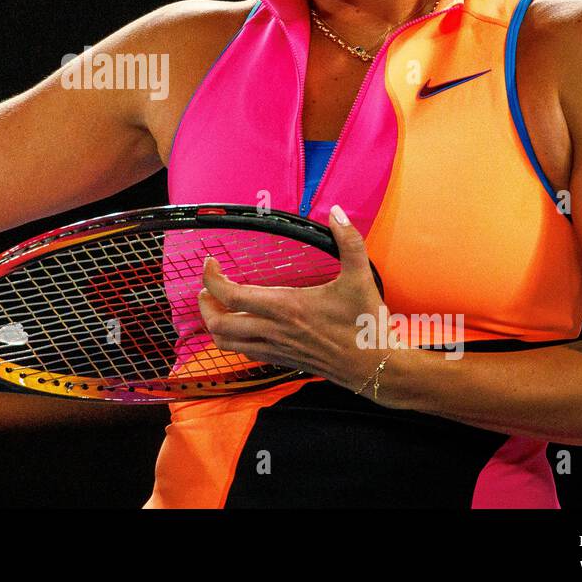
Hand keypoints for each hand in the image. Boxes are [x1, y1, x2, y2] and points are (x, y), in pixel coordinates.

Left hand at [197, 203, 390, 396]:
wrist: (377, 368)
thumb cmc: (367, 324)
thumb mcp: (360, 278)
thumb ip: (349, 241)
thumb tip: (338, 213)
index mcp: (286, 307)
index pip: (231, 296)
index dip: (211, 279)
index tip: (210, 263)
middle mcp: (275, 330)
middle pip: (219, 324)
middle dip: (205, 305)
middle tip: (208, 286)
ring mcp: (277, 349)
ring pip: (227, 344)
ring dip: (214, 325)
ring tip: (216, 306)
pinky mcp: (284, 361)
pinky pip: (246, 353)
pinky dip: (234, 340)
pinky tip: (242, 327)